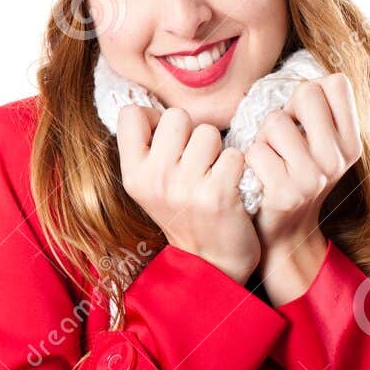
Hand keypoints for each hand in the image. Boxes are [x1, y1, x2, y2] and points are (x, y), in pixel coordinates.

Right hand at [116, 104, 260, 284]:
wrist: (211, 263)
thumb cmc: (184, 213)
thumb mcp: (151, 184)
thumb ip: (147, 147)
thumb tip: (152, 105)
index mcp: (132, 174)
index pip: (132, 113)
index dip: (154, 118)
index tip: (167, 140)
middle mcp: (154, 179)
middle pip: (177, 116)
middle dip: (192, 132)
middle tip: (196, 162)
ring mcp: (185, 187)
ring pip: (208, 132)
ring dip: (217, 150)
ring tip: (213, 175)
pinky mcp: (217, 194)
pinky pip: (233, 153)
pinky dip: (238, 167)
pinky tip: (230, 187)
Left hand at [244, 73, 361, 302]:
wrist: (284, 234)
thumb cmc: (293, 176)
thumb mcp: (319, 146)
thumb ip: (319, 112)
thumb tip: (305, 78)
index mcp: (351, 142)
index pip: (336, 83)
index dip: (311, 92)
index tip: (304, 118)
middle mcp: (338, 158)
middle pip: (306, 93)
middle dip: (285, 110)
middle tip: (282, 139)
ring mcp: (314, 177)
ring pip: (275, 121)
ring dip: (263, 136)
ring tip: (271, 158)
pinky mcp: (286, 192)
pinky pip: (256, 149)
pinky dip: (250, 159)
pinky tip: (260, 176)